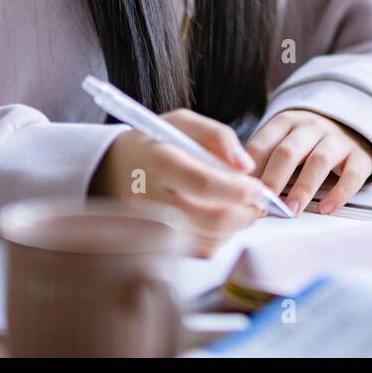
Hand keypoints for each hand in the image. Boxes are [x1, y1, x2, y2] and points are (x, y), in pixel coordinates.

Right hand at [90, 109, 268, 257]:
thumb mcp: (182, 122)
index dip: (239, 190)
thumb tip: (246, 165)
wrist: (112, 170)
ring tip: (238, 204)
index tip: (259, 187)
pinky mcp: (159, 246)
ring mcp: (154, 228)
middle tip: (259, 200)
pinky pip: (201, 250)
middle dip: (246, 212)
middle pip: (213, 220)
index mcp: (160, 163)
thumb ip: (218, 136)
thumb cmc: (155, 143)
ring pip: (211, 239)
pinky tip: (219, 217)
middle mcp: (153, 200)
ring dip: (236, 225)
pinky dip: (221, 237)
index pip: (205, 184)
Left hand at [244, 110, 371, 215]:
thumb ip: (265, 159)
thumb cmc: (307, 143)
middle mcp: (313, 126)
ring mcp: (338, 140)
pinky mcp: (361, 156)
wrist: (353, 126)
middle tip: (262, 205)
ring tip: (291, 211)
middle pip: (289, 151)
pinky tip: (326, 209)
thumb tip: (239, 190)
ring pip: (320, 160)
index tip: (241, 193)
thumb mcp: (284, 139)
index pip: (265, 142)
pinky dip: (340, 193)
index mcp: (287, 121)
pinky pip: (352, 174)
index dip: (252, 169)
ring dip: (303, 187)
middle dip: (274, 179)